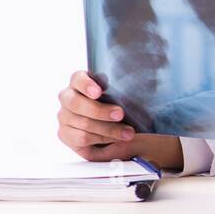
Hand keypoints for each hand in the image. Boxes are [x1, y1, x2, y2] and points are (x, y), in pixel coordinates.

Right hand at [55, 70, 183, 170]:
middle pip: (75, 103)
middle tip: (120, 114)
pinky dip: (101, 138)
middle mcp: (68, 97)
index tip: (100, 91)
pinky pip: (81, 137)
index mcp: (79, 82)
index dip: (86, 85)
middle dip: (100, 110)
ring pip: (82, 123)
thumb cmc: (118, 106)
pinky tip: (115, 138)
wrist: (115, 129)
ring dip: (108, 129)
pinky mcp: (66, 134)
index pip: (77, 78)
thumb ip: (123, 85)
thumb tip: (149, 75)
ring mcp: (64, 116)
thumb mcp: (122, 93)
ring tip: (128, 133)